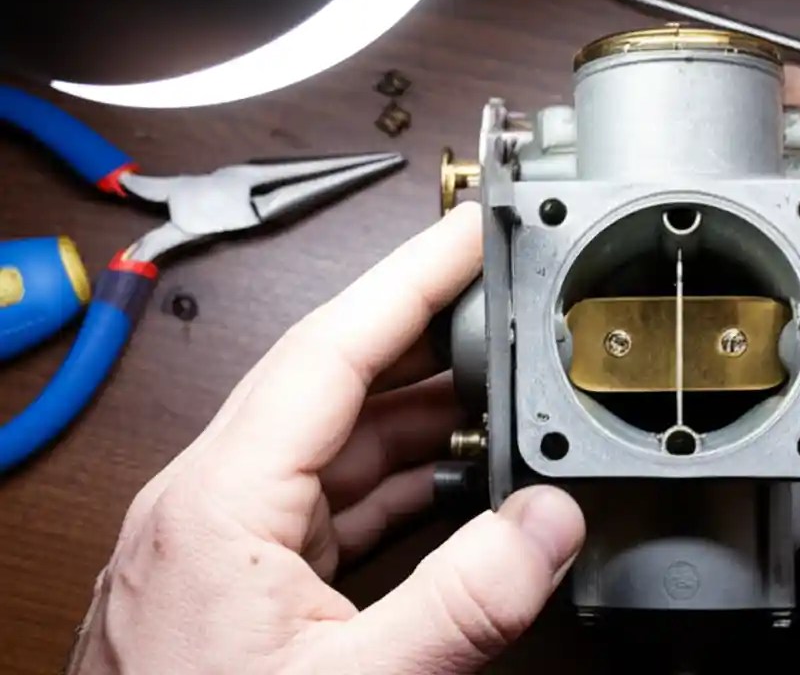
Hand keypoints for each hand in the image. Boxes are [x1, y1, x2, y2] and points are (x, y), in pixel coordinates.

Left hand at [67, 204, 585, 674]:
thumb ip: (462, 605)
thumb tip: (549, 525)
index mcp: (216, 502)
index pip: (329, 349)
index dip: (411, 280)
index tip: (472, 234)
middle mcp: (209, 505)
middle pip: (336, 384)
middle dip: (431, 339)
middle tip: (510, 305)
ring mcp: (223, 542)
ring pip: (337, 443)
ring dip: (423, 417)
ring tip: (504, 393)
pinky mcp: (243, 581)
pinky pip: (333, 502)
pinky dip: (400, 484)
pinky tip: (454, 485)